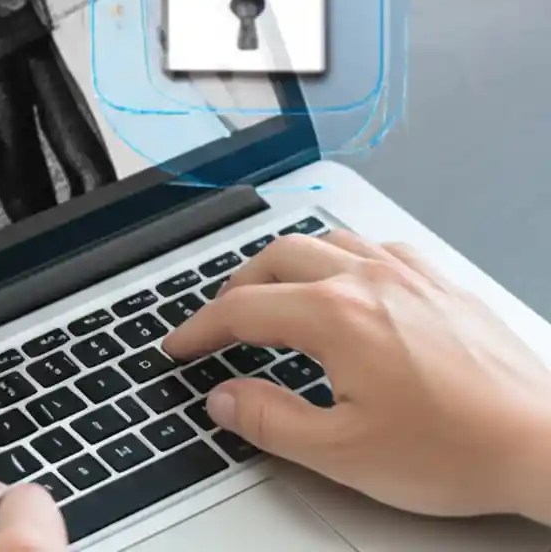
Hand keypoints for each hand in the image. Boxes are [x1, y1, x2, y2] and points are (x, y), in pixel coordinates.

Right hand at [162, 230, 550, 523]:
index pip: (242, 309)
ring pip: (325, 241)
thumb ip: (269, 420)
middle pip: (276, 260)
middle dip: (235, 289)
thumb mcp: (341, 453)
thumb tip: (224, 399)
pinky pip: (377, 247)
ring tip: (270, 295)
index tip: (181, 346)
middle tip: (217, 324)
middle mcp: (369, 281)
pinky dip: (342, 258)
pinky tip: (345, 281)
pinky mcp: (442, 284)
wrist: (543, 445)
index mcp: (336, 317)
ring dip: (285, 265)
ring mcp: (409, 276)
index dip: (199, 329)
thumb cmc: (456, 450)